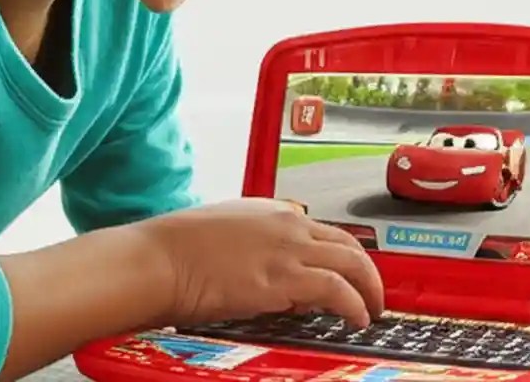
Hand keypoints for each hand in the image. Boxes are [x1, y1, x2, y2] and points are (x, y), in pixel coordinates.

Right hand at [138, 197, 384, 327]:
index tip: (342, 272)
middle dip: (366, 269)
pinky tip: (357, 318)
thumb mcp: (219, 236)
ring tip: (371, 309)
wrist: (157, 260)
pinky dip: (355, 304)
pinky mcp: (285, 278)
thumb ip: (250, 249)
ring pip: (352, 262)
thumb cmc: (172, 252)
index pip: (319, 229)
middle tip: (370, 291)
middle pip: (346, 242)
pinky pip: (338, 289)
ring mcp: (287, 248)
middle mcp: (285, 223)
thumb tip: (265, 276)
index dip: (337, 254)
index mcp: (267, 211)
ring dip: (369, 288)